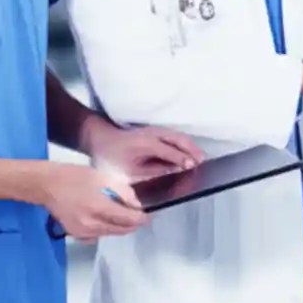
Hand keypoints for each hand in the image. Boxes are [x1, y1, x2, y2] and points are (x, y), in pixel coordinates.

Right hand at [40, 163, 145, 240]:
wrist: (48, 185)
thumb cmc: (76, 176)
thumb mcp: (104, 178)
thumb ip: (124, 193)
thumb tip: (137, 206)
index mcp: (99, 207)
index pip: (129, 219)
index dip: (141, 218)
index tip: (148, 215)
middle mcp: (91, 224)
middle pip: (122, 230)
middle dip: (132, 223)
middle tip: (138, 214)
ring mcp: (83, 232)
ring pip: (111, 233)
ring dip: (120, 226)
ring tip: (121, 213)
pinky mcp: (76, 235)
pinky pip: (99, 235)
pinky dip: (106, 229)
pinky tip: (104, 218)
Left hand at [86, 122, 204, 180]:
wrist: (99, 140)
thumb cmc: (112, 159)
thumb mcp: (130, 171)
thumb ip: (154, 171)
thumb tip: (175, 171)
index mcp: (146, 143)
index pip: (171, 151)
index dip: (183, 159)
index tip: (194, 167)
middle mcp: (154, 133)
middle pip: (179, 139)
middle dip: (193, 150)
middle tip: (203, 163)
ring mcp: (155, 130)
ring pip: (179, 136)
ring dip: (191, 147)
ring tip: (200, 159)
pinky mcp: (156, 131)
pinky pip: (175, 136)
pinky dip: (184, 144)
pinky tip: (188, 154)